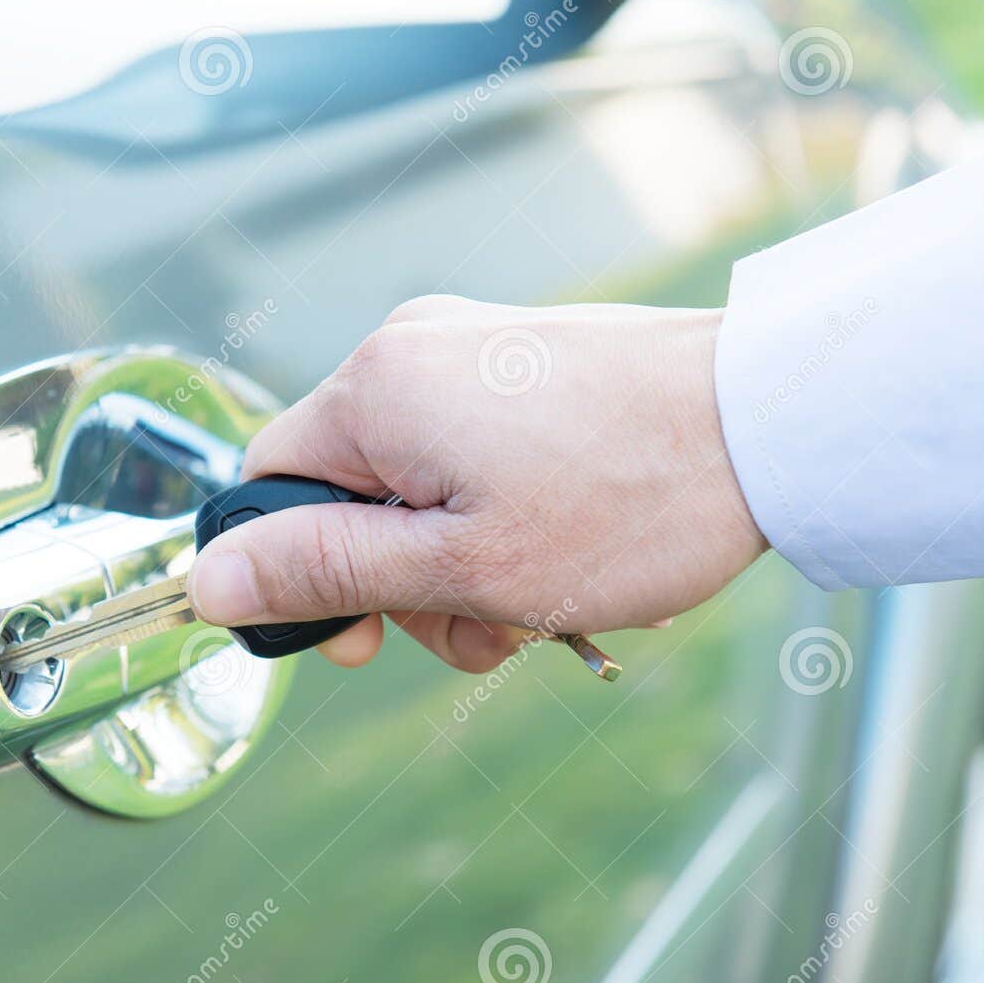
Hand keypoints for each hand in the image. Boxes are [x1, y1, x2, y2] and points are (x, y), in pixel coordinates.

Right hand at [186, 296, 766, 671]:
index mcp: (377, 390)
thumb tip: (208, 579)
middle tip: (484, 628)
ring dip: (465, 564)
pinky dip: (503, 517)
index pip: (269, 483)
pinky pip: (475, 454)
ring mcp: (477, 348)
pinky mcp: (528, 362)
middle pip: (350, 492)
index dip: (298, 573)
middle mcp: (413, 348)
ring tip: (546, 599)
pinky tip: (569, 554)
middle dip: (404, 582)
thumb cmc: (630, 498)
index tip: (361, 634)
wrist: (775, 421)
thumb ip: (325, 570)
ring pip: (419, 484)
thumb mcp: (462, 567)